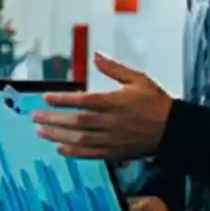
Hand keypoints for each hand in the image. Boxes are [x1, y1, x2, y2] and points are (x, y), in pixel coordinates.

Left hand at [32, 52, 173, 160]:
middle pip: (76, 122)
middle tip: (35, 117)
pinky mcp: (115, 152)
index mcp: (116, 102)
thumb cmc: (157, 103)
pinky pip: (90, 154)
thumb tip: (96, 56)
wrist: (174, 129)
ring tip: (41, 132)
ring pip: (80, 139)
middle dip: (53, 119)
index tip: (46, 97)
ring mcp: (112, 139)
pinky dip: (73, 152)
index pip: (83, 101)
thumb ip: (114, 69)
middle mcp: (111, 122)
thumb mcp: (138, 79)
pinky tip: (60, 148)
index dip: (62, 100)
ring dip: (58, 136)